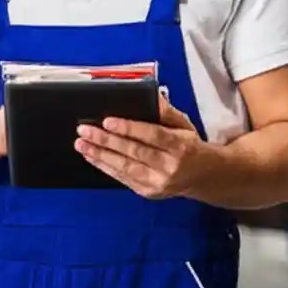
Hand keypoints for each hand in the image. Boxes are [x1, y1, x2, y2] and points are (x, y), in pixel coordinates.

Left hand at [74, 94, 213, 198]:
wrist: (205, 177)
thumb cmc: (190, 147)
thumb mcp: (184, 125)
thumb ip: (166, 111)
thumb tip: (152, 95)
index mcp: (181, 146)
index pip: (152, 135)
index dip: (129, 128)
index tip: (108, 121)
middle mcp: (170, 166)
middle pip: (134, 152)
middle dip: (106, 140)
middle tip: (85, 130)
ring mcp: (159, 182)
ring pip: (125, 167)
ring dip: (99, 155)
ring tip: (81, 144)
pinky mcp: (149, 192)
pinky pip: (123, 179)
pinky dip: (105, 167)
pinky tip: (91, 157)